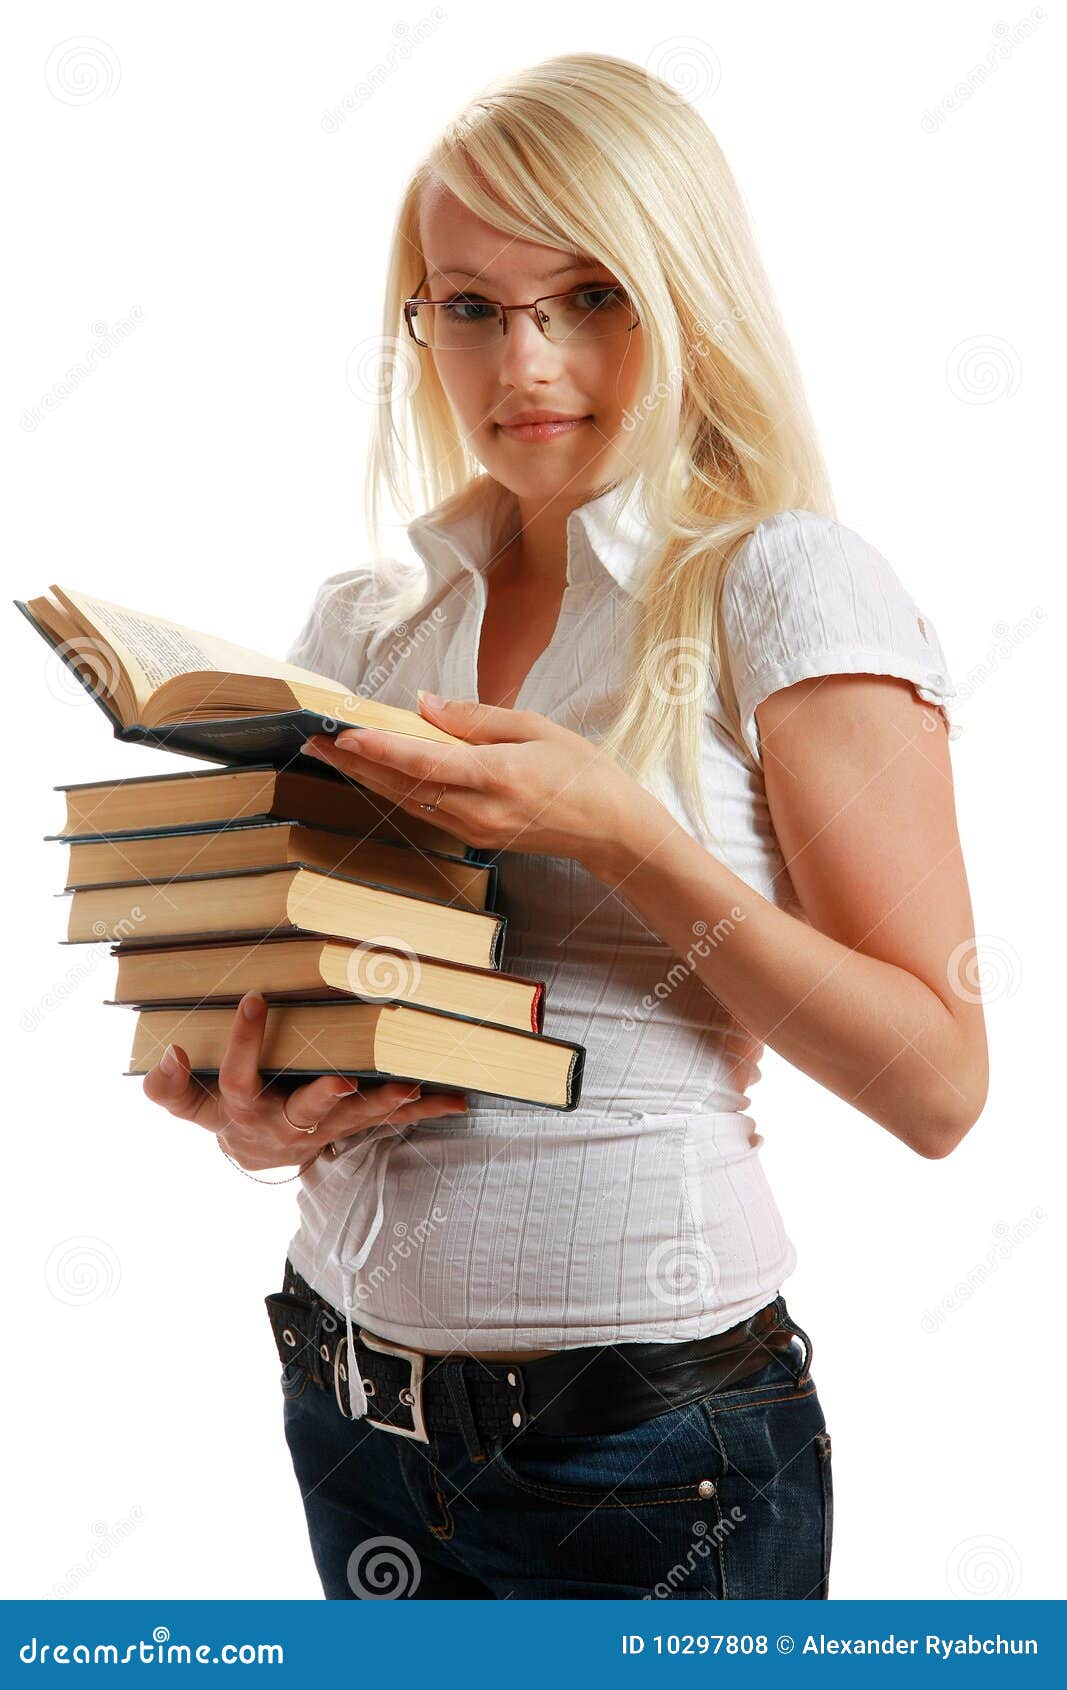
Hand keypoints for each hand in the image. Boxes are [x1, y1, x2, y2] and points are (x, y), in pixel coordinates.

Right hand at [141, 991, 467, 1169]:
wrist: (261, 1158)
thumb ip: (170, 1087)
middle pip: (308, 1112)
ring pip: (358, 1118)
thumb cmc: (226, 1115)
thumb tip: (171, 1053)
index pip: (240, 1079)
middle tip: (348, 1079)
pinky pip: (393, 1120)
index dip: (245, 1043)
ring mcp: (327, 1128)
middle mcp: (290, 1124)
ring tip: (413, 1087)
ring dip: (386, 1103)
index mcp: (248, 1113)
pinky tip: (457, 1100)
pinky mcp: (356, 1125)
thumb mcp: (193, 1106)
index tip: (254, 998)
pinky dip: (426, 1110)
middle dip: (328, 1096)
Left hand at [300, 690, 639, 860]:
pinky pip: (425, 811)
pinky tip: (374, 775)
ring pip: (407, 801)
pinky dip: (395, 790)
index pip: (424, 761)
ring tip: (330, 755)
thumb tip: (424, 705)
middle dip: (354, 764)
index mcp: (496, 776)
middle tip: (313, 740)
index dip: (380, 749)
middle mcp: (478, 809)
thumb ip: (475, 718)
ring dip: (366, 779)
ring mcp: (474, 829)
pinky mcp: (475, 837)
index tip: (344, 734)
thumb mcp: (535, 728)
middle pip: (402, 785)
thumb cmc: (581, 771)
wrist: (610, 829)